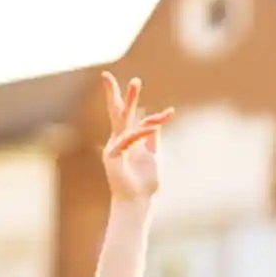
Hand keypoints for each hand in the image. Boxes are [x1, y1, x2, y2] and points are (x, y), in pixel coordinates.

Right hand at [100, 71, 173, 201]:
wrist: (139, 201)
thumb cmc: (146, 183)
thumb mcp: (154, 156)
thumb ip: (153, 139)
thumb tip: (155, 122)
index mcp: (128, 140)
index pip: (133, 119)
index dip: (151, 113)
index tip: (170, 113)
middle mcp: (119, 140)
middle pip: (116, 112)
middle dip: (113, 93)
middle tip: (105, 75)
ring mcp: (114, 147)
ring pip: (121, 118)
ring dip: (130, 99)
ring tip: (135, 82)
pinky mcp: (113, 155)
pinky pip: (129, 138)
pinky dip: (141, 132)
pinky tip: (151, 126)